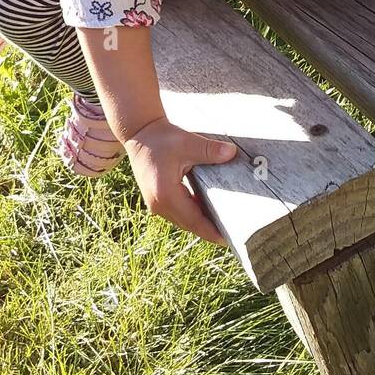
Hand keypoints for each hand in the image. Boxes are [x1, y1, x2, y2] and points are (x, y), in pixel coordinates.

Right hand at [122, 116, 236, 244]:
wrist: (140, 134)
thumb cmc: (162, 139)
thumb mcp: (187, 142)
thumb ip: (210, 150)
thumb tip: (231, 153)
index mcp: (166, 194)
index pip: (194, 221)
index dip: (212, 232)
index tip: (229, 240)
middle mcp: (159, 204)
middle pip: (190, 224)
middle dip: (210, 230)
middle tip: (234, 232)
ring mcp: (156, 204)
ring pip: (184, 220)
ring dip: (202, 222)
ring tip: (224, 223)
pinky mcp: (157, 200)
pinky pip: (179, 213)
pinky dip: (194, 213)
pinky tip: (209, 209)